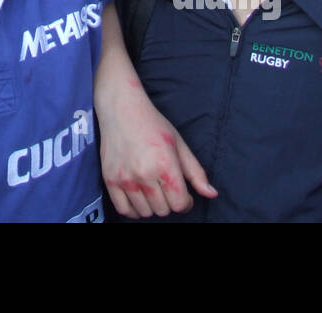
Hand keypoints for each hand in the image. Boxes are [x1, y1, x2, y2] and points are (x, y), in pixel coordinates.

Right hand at [99, 77, 216, 217]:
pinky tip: (138, 197)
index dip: (185, 202)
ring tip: (152, 190)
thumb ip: (196, 172)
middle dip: (169, 202)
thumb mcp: (179, 144)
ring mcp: (125, 178)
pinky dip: (133, 210)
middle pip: (163, 210)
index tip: (182, 193)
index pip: (179, 204)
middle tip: (166, 187)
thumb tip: (212, 194)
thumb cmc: (152, 125)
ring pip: (145, 212)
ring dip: (151, 205)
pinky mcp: (110, 179)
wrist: (121, 109)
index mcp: (165, 164)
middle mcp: (144, 173)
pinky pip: (124, 210)